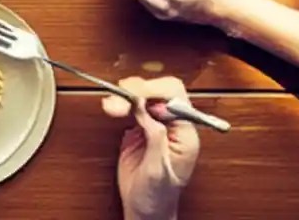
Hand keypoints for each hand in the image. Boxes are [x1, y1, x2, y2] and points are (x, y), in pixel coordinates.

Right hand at [102, 76, 200, 219]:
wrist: (144, 209)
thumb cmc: (157, 196)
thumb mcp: (158, 168)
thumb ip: (155, 136)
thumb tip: (146, 108)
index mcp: (186, 135)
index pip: (176, 100)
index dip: (155, 92)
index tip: (135, 96)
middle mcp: (173, 127)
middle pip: (160, 93)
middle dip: (138, 90)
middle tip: (120, 97)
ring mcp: (155, 127)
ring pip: (143, 97)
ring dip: (125, 96)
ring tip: (112, 105)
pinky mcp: (139, 129)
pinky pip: (131, 107)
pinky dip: (119, 104)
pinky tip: (112, 107)